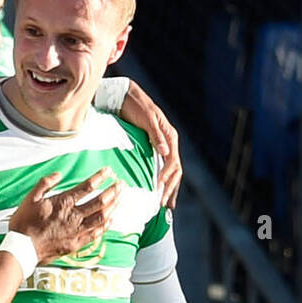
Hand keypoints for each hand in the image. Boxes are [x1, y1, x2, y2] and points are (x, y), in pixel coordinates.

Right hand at [9, 168, 121, 264]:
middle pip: (99, 202)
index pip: (87, 187)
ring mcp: (76, 231)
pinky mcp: (75, 244)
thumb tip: (59, 174)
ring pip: (101, 217)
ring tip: (120, 198)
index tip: (109, 171)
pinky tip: (111, 220)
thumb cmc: (24, 224)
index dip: (100, 177)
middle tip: (122, 184)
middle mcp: (73, 216)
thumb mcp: (30, 198)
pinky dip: (105, 226)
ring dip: (113, 206)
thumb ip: (45, 183)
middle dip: (113, 191)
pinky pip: (95, 234)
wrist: (22, 249)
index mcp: (63, 203)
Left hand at [120, 82, 181, 207]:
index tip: (158, 191)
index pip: (173, 163)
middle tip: (164, 206)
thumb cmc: (136, 106)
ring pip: (171, 172)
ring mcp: (162, 146)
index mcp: (170, 136)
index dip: (167, 178)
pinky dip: (162, 181)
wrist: (126, 97)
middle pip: (175, 171)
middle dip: (170, 189)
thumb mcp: (146, 118)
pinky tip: (158, 192)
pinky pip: (161, 168)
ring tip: (166, 205)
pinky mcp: (153, 148)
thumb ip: (156, 135)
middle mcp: (169, 142)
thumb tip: (166, 152)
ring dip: (169, 189)